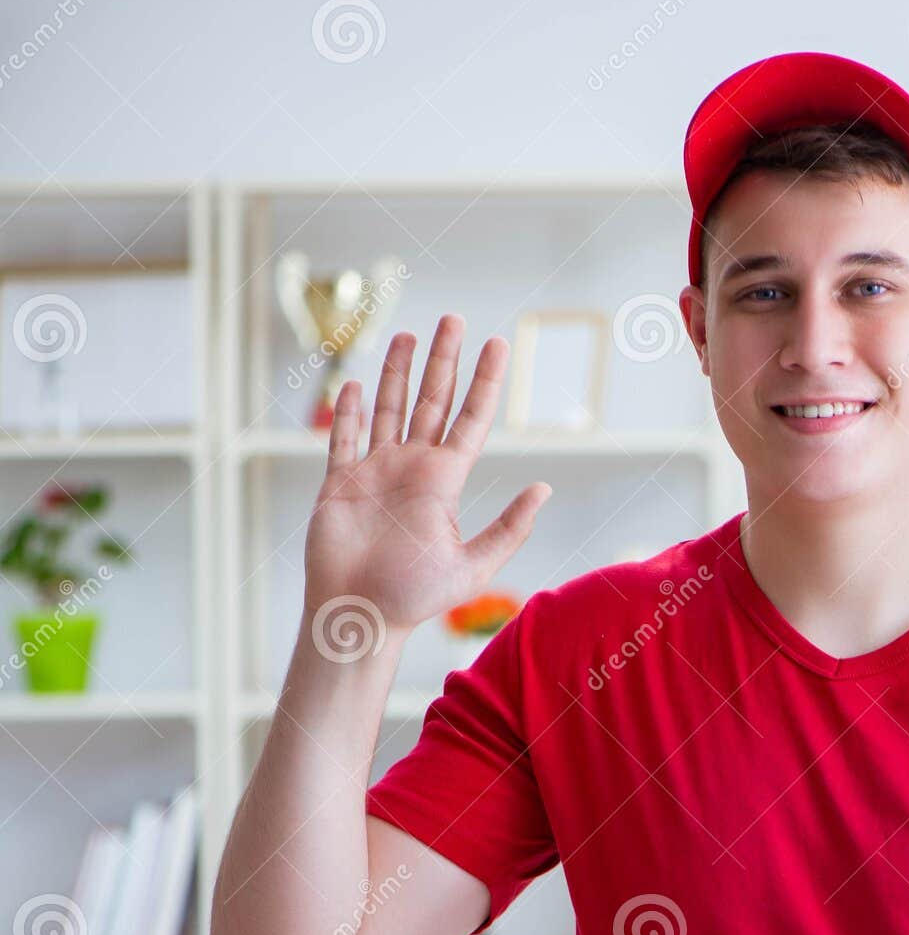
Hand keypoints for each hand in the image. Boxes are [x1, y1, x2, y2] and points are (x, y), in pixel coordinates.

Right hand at [303, 314, 552, 633]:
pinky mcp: (339, 483)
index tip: (499, 344)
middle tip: (453, 318)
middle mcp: (412, 470)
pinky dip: (347, 412)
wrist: (360, 616)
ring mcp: (374, 473)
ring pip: (389, 410)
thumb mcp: (474, 565)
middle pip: (431, 401)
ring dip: (398, 373)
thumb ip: (509, 528)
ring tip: (409, 335)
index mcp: (444, 482)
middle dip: (442, 360)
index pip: (470, 419)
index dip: (485, 381)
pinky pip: (343, 439)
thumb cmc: (414, 599)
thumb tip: (543, 489)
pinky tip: (356, 385)